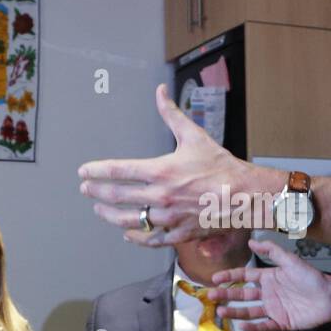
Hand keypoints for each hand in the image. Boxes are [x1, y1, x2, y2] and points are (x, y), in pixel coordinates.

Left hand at [78, 84, 274, 247]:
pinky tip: (128, 233)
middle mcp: (160, 196)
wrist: (246, 195)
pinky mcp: (178, 233)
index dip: (97, 170)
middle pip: (117, 196)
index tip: (85, 171)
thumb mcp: (195, 136)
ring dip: (109, 215)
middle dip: (96, 192)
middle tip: (86, 189)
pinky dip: (136, 236)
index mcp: (160, 170)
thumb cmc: (222, 166)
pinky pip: (151, 238)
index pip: (118, 170)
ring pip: (129, 220)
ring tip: (99, 209)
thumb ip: (171, 115)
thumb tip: (160, 92)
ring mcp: (168, 217)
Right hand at [207, 238, 330, 330]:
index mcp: (269, 278)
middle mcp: (268, 293)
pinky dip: (253, 327)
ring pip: (250, 311)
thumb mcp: (290, 260)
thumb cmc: (311, 277)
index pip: (244, 277)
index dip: (230, 277)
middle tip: (211, 296)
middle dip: (226, 295)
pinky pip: (264, 326)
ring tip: (221, 312)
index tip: (215, 279)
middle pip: (243, 295)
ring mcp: (274, 309)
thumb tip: (251, 240)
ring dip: (235, 312)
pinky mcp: (282, 323)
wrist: (330, 296)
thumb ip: (271, 250)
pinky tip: (242, 326)